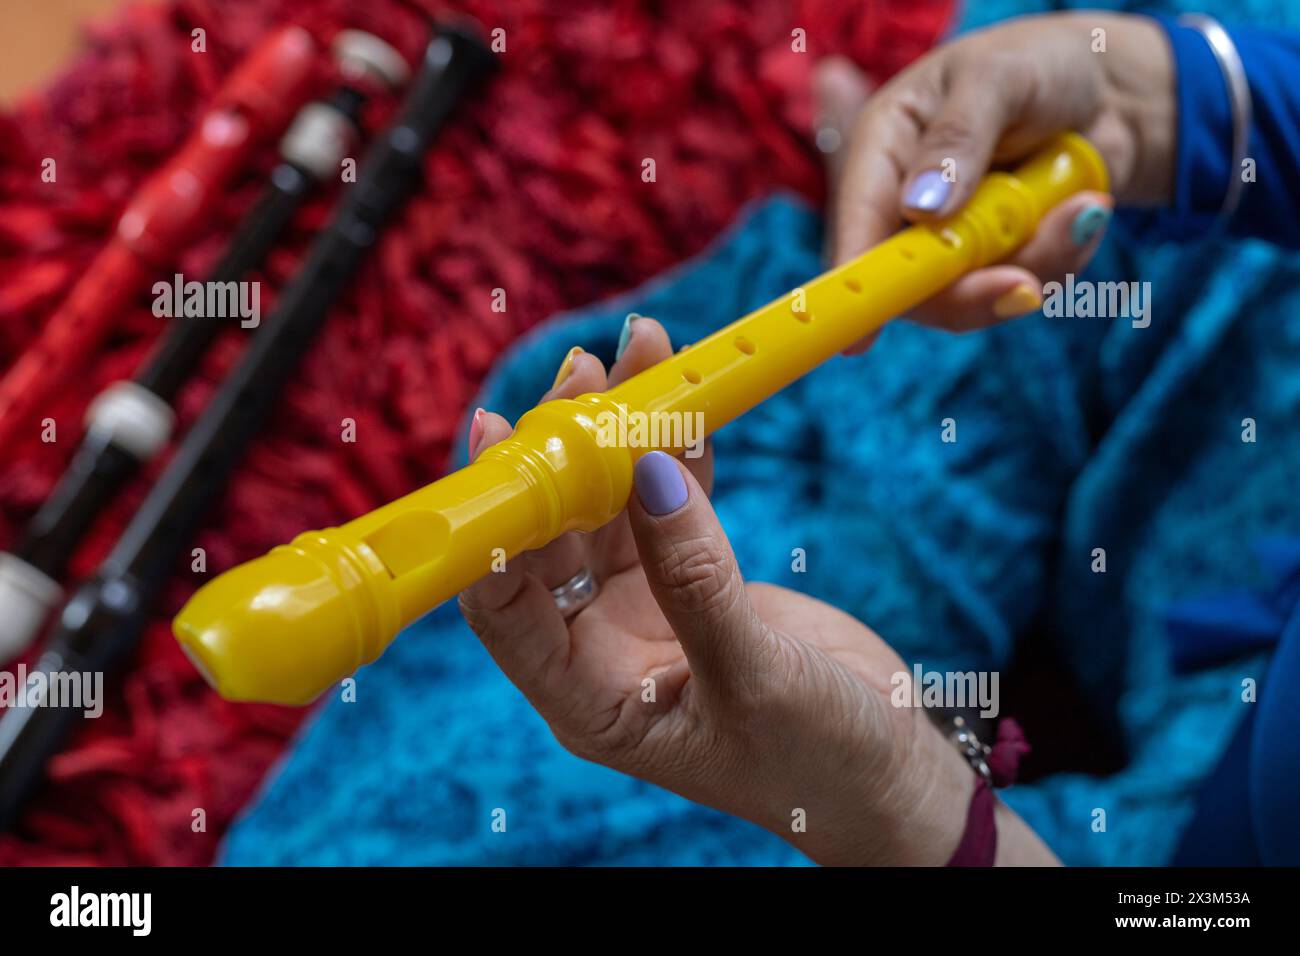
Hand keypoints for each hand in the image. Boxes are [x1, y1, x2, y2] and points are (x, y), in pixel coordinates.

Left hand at [458, 316, 1052, 863]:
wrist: (890, 773)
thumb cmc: (816, 763)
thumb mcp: (755, 675)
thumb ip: (696, 578)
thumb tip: (645, 470)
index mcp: (588, 698)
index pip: (505, 608)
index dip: (493, 526)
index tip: (501, 444)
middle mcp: (601, 650)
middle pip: (552, 537)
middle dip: (559, 455)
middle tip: (579, 375)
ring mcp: (645, 611)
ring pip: (610, 509)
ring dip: (619, 436)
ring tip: (633, 355)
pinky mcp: (693, 583)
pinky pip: (671, 505)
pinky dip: (677, 452)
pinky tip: (679, 395)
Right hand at [817, 12, 1175, 341]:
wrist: (1107, 93)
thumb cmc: (1038, 66)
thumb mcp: (999, 78)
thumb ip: (958, 138)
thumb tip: (920, 210)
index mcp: (882, 148)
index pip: (857, 222)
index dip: (856, 281)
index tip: (860, 336)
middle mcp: (904, 206)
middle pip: (908, 284)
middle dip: (972, 291)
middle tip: (1026, 285)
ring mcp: (948, 242)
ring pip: (971, 297)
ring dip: (1037, 261)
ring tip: (1083, 204)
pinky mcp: (993, 265)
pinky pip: (1019, 292)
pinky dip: (1061, 261)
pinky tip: (1080, 212)